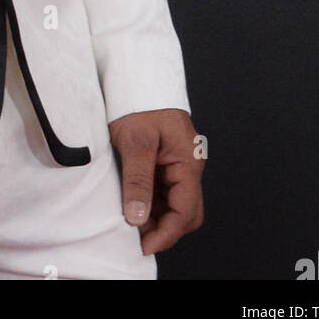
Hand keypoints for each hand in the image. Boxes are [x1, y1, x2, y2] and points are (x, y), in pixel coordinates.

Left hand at [108, 108, 204, 254]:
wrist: (137, 72)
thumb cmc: (139, 99)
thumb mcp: (135, 141)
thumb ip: (138, 181)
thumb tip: (137, 218)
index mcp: (188, 162)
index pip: (185, 212)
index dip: (166, 234)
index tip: (144, 246)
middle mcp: (189, 165)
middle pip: (186, 212)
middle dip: (164, 229)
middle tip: (137, 238)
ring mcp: (178, 162)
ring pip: (174, 202)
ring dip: (156, 216)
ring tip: (130, 222)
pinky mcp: (166, 159)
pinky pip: (164, 189)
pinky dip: (151, 202)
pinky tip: (133, 204)